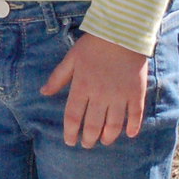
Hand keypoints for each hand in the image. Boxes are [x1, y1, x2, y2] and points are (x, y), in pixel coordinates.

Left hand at [41, 31, 148, 147]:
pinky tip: (129, 135)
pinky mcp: (136, 93)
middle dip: (89, 139)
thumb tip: (43, 92)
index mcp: (81, 87)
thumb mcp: (71, 58)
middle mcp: (100, 95)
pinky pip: (135, 115)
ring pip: (114, 125)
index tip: (70, 142)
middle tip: (87, 144)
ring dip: (108, 137)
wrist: (122, 33)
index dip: (70, 133)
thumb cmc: (93, 45)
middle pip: (93, 126)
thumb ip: (58, 77)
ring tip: (104, 141)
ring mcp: (119, 95)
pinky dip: (132, 127)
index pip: (73, 117)